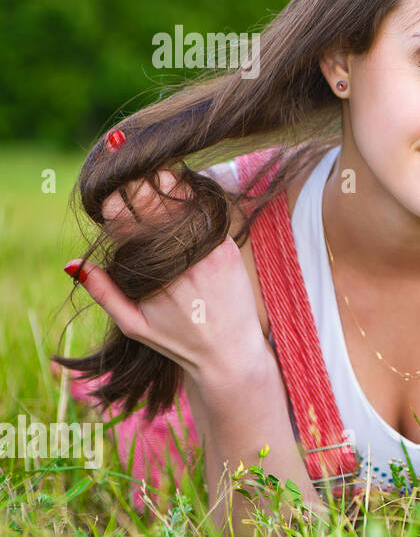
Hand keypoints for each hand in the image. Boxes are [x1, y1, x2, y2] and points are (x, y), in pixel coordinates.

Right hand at [65, 170, 264, 384]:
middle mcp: (180, 260)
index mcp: (150, 274)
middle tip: (134, 185)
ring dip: (167, 190)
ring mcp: (209, 251)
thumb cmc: (178, 340)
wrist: (231, 352)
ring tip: (157, 188)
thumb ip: (103, 291)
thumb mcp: (133, 322)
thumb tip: (72, 263)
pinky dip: (193, 204)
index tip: (114, 198)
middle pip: (153, 204)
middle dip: (141, 189)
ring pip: (182, 203)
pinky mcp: (229, 248)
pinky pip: (208, 214)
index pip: (124, 220)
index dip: (116, 202)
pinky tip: (183, 204)